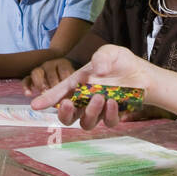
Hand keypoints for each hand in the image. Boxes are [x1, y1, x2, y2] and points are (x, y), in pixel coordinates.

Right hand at [22, 58, 75, 95]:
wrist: (60, 81)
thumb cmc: (70, 84)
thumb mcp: (75, 82)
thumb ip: (76, 87)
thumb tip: (74, 95)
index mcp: (63, 63)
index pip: (64, 69)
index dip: (66, 79)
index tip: (69, 89)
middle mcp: (50, 64)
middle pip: (50, 70)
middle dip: (53, 83)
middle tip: (57, 93)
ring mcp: (39, 70)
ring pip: (36, 72)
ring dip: (40, 83)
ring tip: (44, 92)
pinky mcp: (31, 78)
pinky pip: (26, 80)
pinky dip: (26, 86)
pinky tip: (29, 94)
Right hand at [29, 45, 152, 130]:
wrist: (141, 72)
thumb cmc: (120, 62)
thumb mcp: (109, 52)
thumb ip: (101, 57)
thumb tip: (96, 72)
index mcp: (77, 84)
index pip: (58, 94)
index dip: (46, 100)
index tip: (35, 105)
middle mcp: (84, 100)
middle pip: (67, 117)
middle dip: (64, 114)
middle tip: (70, 103)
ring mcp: (98, 110)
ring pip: (86, 123)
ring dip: (90, 112)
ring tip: (99, 97)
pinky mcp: (112, 116)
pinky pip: (107, 123)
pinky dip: (109, 114)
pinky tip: (114, 101)